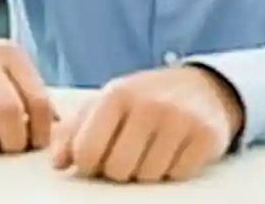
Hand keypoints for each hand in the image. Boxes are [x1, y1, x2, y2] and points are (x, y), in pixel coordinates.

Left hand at [50, 65, 243, 182]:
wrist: (200, 88)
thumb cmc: (144, 99)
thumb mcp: (105, 103)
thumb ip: (74, 130)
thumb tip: (58, 162)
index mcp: (116, 94)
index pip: (87, 151)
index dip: (87, 164)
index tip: (94, 159)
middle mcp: (148, 104)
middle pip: (117, 169)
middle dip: (118, 169)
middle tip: (126, 154)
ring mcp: (180, 120)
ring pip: (147, 176)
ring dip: (145, 171)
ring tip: (149, 149)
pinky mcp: (206, 136)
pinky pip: (177, 175)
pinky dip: (171, 170)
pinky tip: (172, 151)